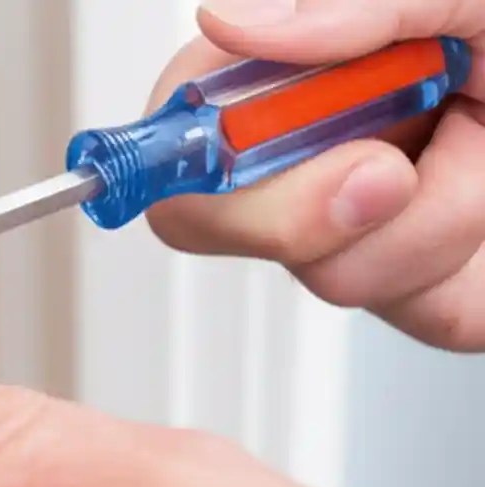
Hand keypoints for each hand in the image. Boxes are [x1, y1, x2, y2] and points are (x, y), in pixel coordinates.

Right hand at [144, 0, 484, 350]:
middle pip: (218, 227)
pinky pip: (419, 311)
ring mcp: (359, 227)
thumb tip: (232, 18)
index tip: (253, 150)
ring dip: (434, 218)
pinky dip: (471, 260)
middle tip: (396, 161)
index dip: (193, 159)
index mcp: (291, 73)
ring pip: (332, 274)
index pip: (177, 133)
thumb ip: (357, 1)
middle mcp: (305, 152)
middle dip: (317, 202)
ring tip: (480, 143)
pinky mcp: (426, 291)